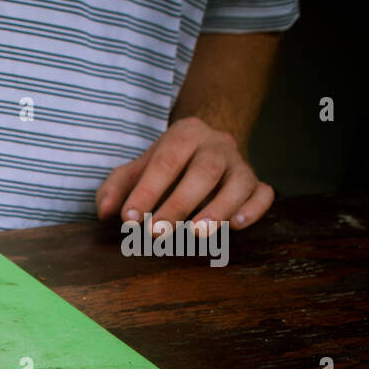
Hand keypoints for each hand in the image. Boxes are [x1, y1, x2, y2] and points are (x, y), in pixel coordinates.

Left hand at [96, 117, 274, 233]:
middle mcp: (216, 144)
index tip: (129, 218)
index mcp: (184, 135)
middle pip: (203, 172)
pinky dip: (254, 209)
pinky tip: (237, 225)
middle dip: (178, 204)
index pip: (165, 162)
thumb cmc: (165, 164)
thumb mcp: (136, 169)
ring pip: (238, 182)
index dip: (146, 191)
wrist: (206, 145)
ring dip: (218, 210)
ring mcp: (240, 163)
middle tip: (157, 232)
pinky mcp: (256, 182)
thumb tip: (105, 212)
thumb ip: (116, 187)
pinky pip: (263, 193)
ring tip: (197, 233)